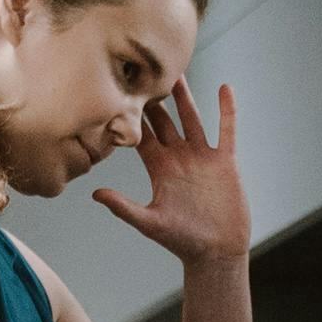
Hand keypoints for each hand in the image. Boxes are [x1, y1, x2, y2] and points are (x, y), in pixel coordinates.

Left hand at [93, 79, 250, 266]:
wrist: (215, 253)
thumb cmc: (181, 241)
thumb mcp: (149, 223)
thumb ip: (123, 206)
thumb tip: (95, 194)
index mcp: (160, 170)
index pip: (143, 136)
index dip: (133, 115)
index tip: (120, 91)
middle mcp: (179, 159)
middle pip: (165, 121)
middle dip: (155, 98)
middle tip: (143, 68)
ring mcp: (202, 158)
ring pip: (192, 119)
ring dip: (185, 97)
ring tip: (178, 71)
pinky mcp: (225, 162)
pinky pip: (226, 130)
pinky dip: (227, 110)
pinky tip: (225, 87)